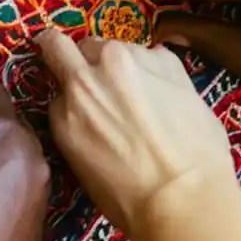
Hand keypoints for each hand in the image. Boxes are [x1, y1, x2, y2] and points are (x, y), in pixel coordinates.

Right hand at [36, 29, 235, 240]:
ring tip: (142, 99)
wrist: (187, 196)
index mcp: (71, 97)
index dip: (61, 67)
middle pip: (82, 44)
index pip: (53, 55)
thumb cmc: (129, 196)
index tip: (66, 72)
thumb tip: (78, 104)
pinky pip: (151, 56)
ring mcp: (134, 58)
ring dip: (122, 67)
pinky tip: (167, 100)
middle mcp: (97, 68)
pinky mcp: (168, 61)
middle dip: (88, 61)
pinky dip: (153, 72)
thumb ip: (70, 117)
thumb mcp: (78, 159)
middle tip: (104, 88)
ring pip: (118, 49)